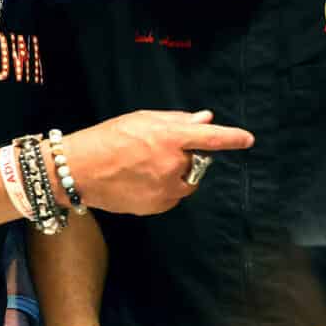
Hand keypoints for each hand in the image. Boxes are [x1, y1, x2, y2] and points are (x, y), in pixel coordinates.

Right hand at [61, 110, 253, 215]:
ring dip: (176, 175)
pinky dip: (163, 189)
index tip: (247, 139)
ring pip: (186, 182)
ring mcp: (166, 189)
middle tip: (157, 151)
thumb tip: (205, 119)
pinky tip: (139, 182)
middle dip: (185, 156)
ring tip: (144, 168)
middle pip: (196, 161)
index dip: (232, 138)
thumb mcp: (140, 119)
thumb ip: (176, 120)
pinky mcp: (157, 206)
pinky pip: (172, 196)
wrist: (78, 170)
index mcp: (170, 138)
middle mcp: (172, 165)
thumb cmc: (106, 138)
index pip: (211, 138)